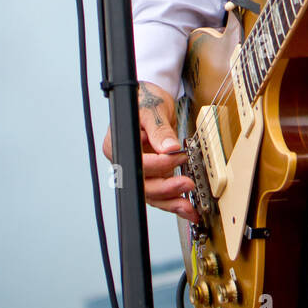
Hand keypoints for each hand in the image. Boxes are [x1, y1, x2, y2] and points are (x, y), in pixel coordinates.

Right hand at [102, 79, 198, 224]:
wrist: (151, 99)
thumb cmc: (145, 99)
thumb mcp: (152, 110)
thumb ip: (159, 130)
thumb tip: (169, 147)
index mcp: (118, 145)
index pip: (137, 163)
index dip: (158, 163)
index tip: (177, 155)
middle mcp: (126, 162)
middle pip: (143, 185)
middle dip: (166, 188)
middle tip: (187, 184)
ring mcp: (139, 170)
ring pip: (152, 194)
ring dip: (171, 202)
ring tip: (189, 208)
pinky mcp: (151, 174)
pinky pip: (160, 191)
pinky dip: (173, 200)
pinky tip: (187, 207)